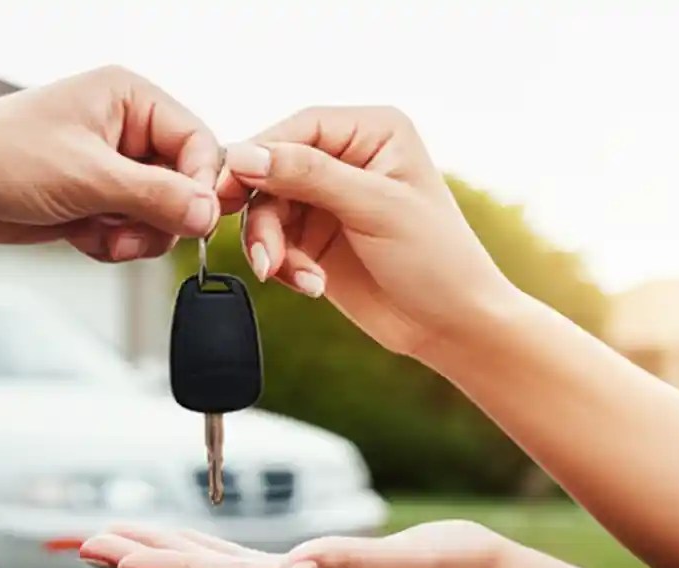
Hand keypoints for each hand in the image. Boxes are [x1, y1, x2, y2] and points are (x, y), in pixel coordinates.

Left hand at [0, 65, 221, 261]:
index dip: (201, 186)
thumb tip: (208, 213)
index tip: (193, 221)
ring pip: (159, 215)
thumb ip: (155, 196)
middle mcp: (126, 130)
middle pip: (183, 184)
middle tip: (132, 231)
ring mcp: (111, 168)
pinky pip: (130, 231)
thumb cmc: (0, 155)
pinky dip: (113, 243)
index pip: (198, 142)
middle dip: (161, 217)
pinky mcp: (94, 200)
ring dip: (136, 235)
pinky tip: (83, 236)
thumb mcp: (88, 176)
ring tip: (102, 235)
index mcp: (131, 99)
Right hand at [217, 107, 521, 357]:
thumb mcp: (374, 208)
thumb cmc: (436, 259)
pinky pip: (274, 241)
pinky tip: (310, 284)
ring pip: (266, 210)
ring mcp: (327, 199)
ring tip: (288, 275)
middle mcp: (345, 158)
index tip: (228, 187)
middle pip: (271, 171)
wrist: (450, 326)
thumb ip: (308, 175)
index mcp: (371, 131)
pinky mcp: (314, 237)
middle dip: (264, 216)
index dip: (257, 156)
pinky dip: (282, 264)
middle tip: (263, 255)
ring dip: (270, 246)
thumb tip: (245, 154)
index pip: (296, 129)